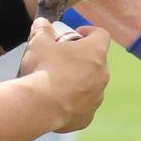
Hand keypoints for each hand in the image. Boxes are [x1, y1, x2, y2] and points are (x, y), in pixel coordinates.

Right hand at [21, 17, 111, 131]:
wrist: (38, 107)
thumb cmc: (43, 70)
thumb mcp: (38, 43)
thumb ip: (42, 30)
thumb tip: (42, 23)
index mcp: (95, 52)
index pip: (101, 35)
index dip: (89, 32)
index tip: (75, 34)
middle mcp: (102, 75)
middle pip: (96, 61)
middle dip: (82, 59)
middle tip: (62, 60)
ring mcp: (97, 97)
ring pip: (91, 85)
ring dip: (79, 82)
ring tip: (57, 83)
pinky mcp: (87, 117)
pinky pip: (83, 106)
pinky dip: (73, 103)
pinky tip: (56, 102)